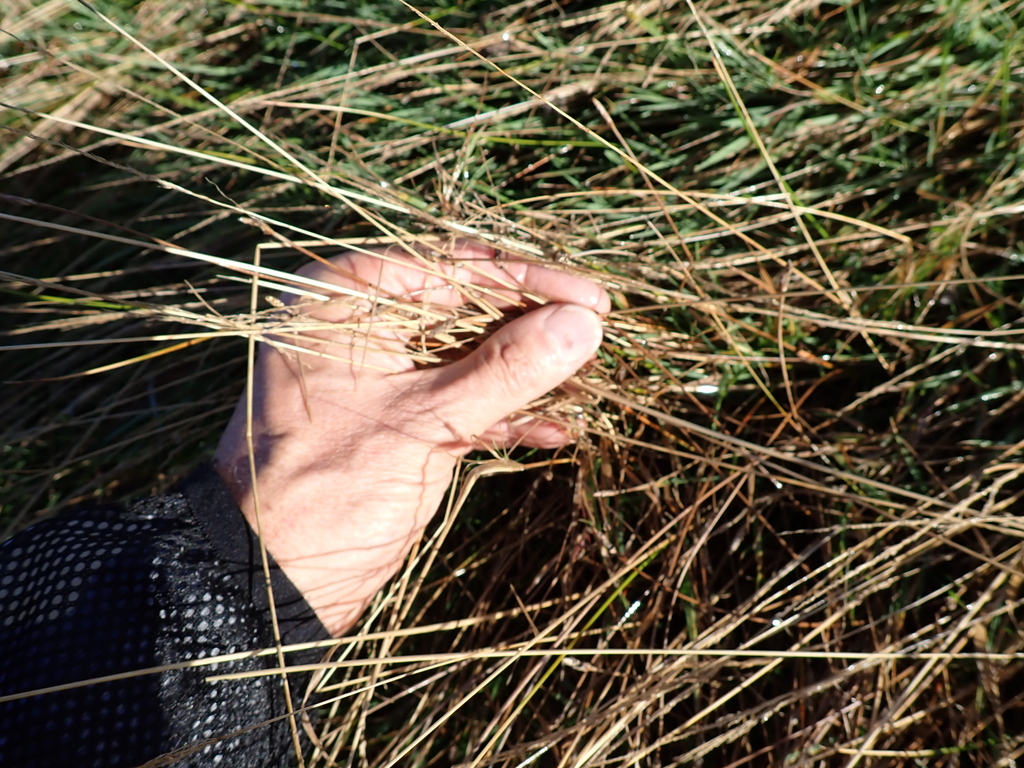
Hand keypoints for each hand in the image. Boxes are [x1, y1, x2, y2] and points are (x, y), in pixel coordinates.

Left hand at [214, 240, 608, 635]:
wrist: (272, 582)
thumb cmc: (327, 489)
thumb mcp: (422, 422)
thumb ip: (504, 371)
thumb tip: (582, 325)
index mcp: (343, 299)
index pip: (451, 268)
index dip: (526, 281)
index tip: (590, 297)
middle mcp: (359, 326)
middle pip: (465, 308)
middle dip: (532, 326)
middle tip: (598, 332)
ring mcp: (378, 374)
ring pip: (468, 356)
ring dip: (525, 371)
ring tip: (587, 380)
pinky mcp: (395, 420)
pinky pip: (460, 400)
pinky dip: (503, 414)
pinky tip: (553, 429)